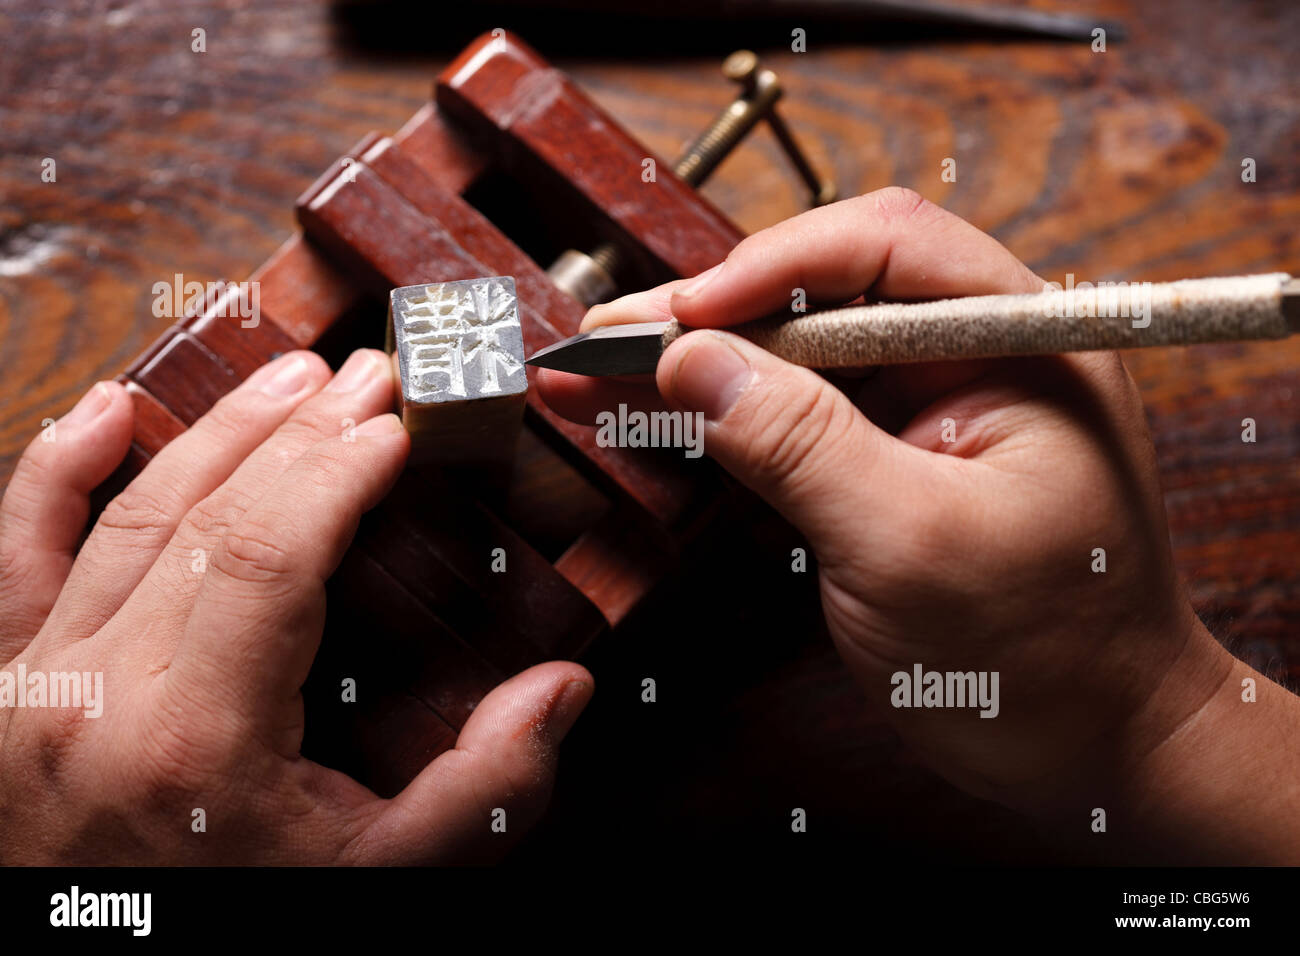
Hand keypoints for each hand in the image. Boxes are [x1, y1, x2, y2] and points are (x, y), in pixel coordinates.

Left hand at [0, 349, 591, 863]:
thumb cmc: (243, 922)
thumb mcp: (382, 882)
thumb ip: (483, 794)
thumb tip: (563, 689)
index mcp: (195, 742)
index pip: (271, 555)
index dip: (337, 470)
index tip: (393, 421)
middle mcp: (97, 698)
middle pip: (211, 518)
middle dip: (300, 431)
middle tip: (368, 374)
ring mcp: (33, 685)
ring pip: (128, 516)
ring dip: (215, 431)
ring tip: (289, 375)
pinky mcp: (2, 685)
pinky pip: (15, 554)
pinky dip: (54, 470)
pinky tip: (107, 411)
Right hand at [538, 188, 1299, 860]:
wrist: (1092, 748)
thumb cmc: (1044, 658)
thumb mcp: (910, 546)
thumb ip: (800, 445)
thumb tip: (691, 362)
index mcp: (1023, 343)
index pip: (886, 250)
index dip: (770, 268)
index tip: (681, 316)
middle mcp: (976, 356)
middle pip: (825, 293)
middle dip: (712, 317)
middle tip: (610, 341)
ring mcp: (930, 409)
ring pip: (796, 354)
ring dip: (699, 363)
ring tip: (598, 371)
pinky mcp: (891, 459)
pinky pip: (794, 417)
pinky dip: (720, 417)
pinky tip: (648, 414)